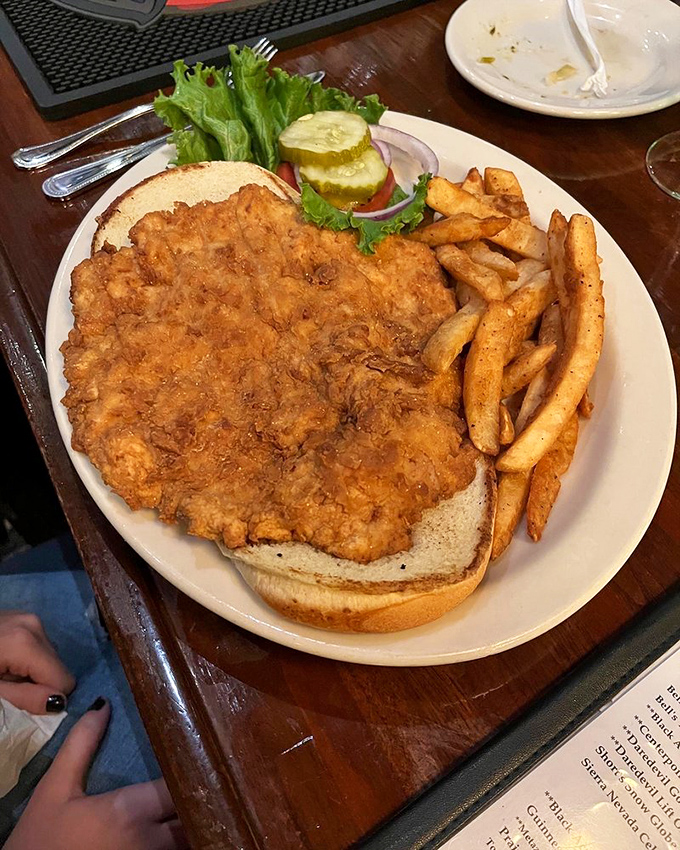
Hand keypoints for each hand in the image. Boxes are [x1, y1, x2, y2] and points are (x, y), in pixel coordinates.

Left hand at [0, 611, 74, 712]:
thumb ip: (26, 699)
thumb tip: (61, 703)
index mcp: (28, 642)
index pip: (65, 680)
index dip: (47, 697)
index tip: (23, 700)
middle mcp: (36, 625)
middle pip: (58, 667)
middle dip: (38, 681)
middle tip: (8, 684)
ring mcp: (30, 617)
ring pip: (50, 656)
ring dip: (33, 669)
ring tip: (4, 670)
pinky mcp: (23, 617)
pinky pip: (39, 645)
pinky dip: (27, 657)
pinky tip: (5, 657)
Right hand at [5, 698, 187, 849]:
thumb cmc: (39, 840)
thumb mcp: (54, 789)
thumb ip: (81, 744)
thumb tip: (104, 704)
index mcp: (129, 811)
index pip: (179, 784)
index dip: (194, 767)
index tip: (198, 750)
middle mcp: (149, 839)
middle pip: (191, 815)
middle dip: (197, 795)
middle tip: (202, 772)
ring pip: (186, 839)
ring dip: (189, 819)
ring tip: (193, 795)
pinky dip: (179, 840)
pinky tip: (172, 824)